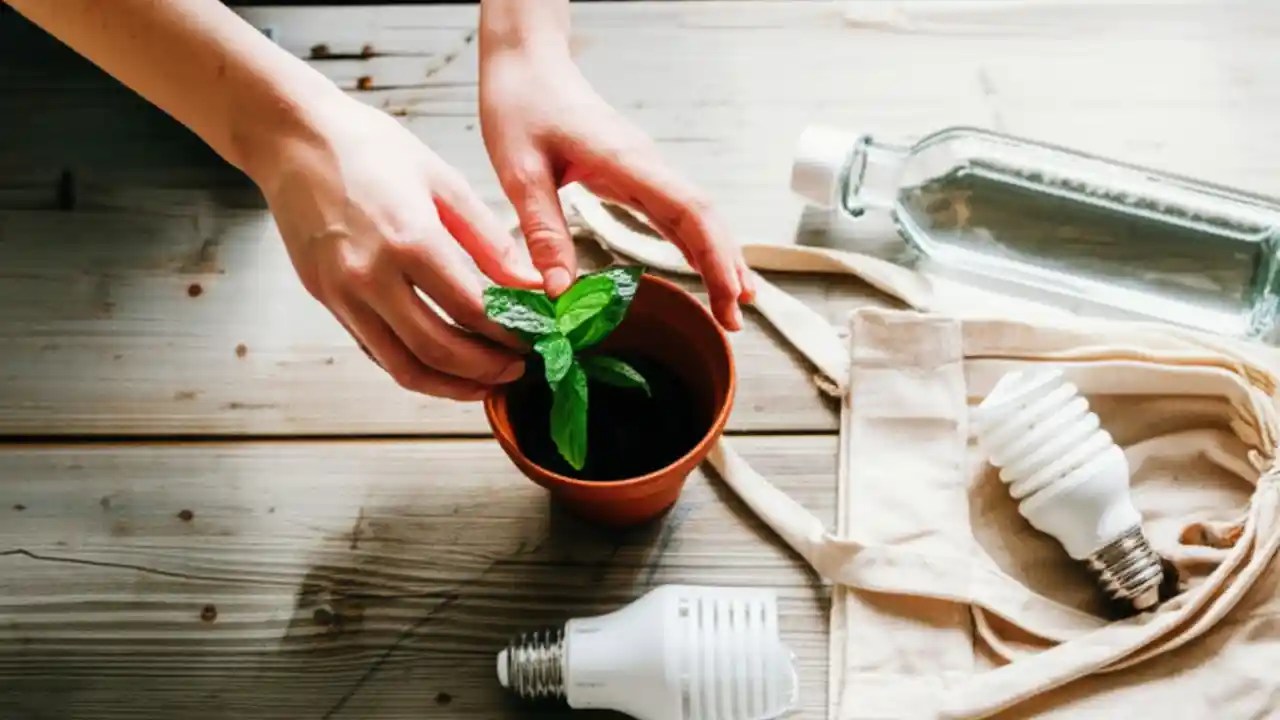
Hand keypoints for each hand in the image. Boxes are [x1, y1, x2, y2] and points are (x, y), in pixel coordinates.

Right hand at [252, 96, 543, 399]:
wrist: (294, 138)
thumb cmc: (370, 148)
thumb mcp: (444, 181)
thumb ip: (490, 240)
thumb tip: (531, 284)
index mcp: (409, 239)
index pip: (471, 309)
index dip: (508, 333)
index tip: (533, 338)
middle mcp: (370, 275)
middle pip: (438, 349)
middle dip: (485, 369)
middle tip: (517, 368)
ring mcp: (343, 293)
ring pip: (403, 366)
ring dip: (450, 385)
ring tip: (484, 382)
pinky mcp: (327, 299)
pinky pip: (376, 351)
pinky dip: (412, 367)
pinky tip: (441, 365)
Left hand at [478, 43, 754, 329]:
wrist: (526, 63)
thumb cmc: (521, 106)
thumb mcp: (519, 172)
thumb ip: (543, 232)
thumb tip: (560, 292)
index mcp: (628, 162)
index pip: (690, 211)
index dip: (715, 255)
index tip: (730, 295)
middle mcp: (647, 166)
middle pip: (705, 219)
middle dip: (725, 268)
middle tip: (734, 321)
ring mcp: (645, 170)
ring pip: (696, 218)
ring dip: (717, 259)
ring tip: (733, 305)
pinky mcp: (634, 175)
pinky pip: (676, 214)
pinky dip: (695, 245)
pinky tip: (706, 270)